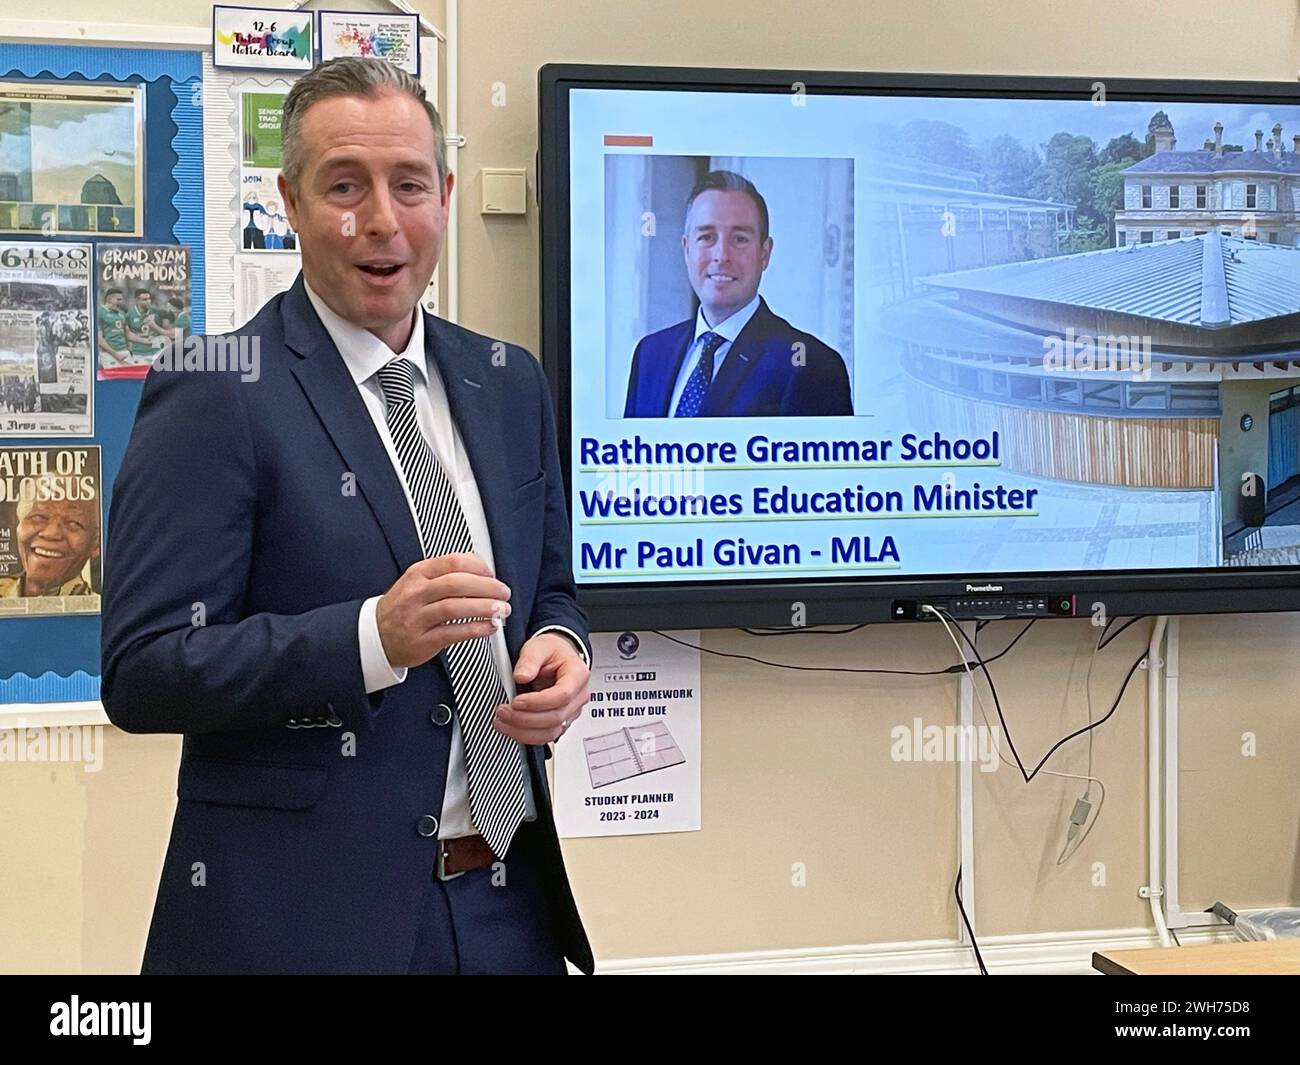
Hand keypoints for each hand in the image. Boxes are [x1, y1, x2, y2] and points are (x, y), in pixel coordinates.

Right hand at [376, 552, 510, 668]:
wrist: (375, 636)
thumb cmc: (402, 608)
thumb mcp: (417, 581)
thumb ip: (445, 572)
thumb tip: (480, 565)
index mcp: (418, 574)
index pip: (453, 562)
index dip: (479, 567)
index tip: (493, 575)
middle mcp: (416, 593)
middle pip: (457, 583)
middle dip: (487, 587)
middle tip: (504, 593)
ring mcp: (417, 617)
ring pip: (455, 608)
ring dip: (484, 608)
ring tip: (501, 610)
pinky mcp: (422, 640)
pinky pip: (453, 632)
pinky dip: (475, 629)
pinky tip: (488, 627)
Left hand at [494, 632, 589, 744]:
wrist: (556, 657)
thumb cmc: (551, 652)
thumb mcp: (539, 647)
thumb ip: (530, 659)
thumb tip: (521, 676)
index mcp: (577, 675)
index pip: (563, 695)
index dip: (538, 702)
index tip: (516, 701)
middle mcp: (578, 696)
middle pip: (556, 717)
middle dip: (525, 718)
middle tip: (503, 711)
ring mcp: (571, 712)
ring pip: (551, 732)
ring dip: (524, 731)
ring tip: (502, 722)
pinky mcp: (560, 722)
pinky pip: (545, 736)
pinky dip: (526, 735)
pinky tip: (510, 727)